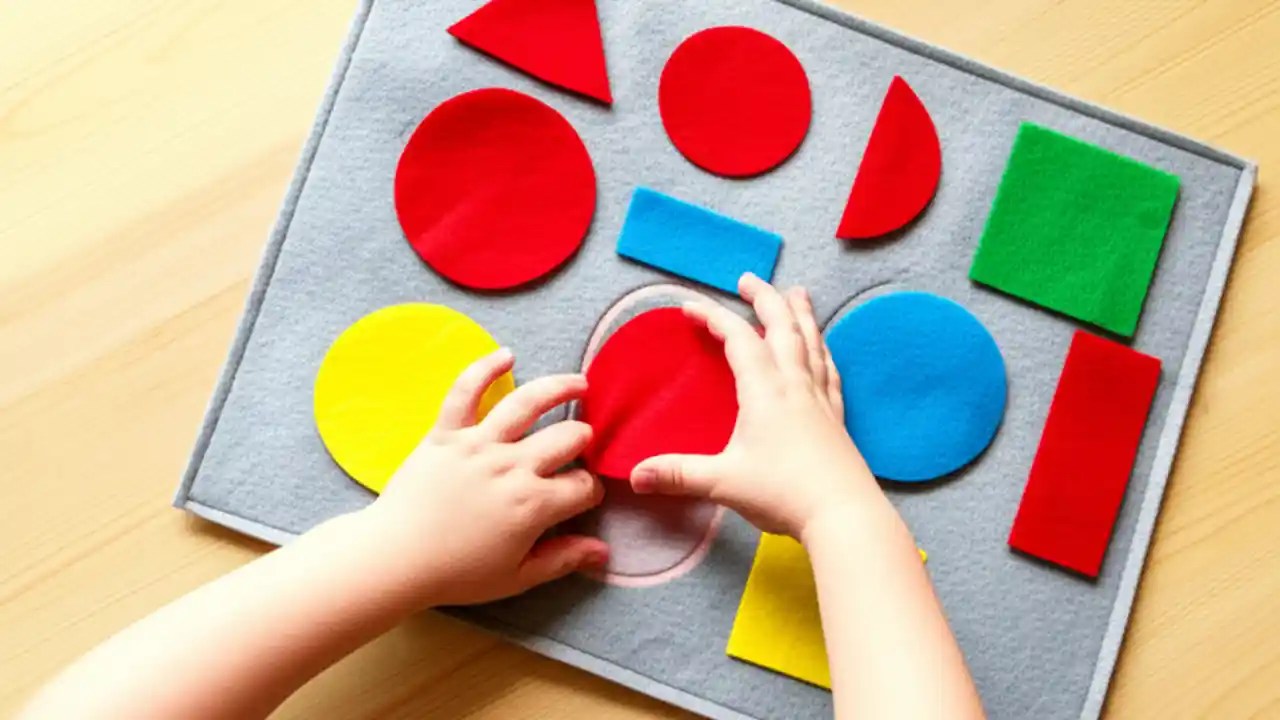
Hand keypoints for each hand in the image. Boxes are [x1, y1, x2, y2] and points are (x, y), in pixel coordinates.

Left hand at [355, 349, 607, 606]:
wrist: (395, 558)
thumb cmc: (456, 573)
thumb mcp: (517, 577)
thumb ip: (563, 559)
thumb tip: (604, 553)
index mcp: (533, 505)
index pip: (583, 486)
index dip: (591, 490)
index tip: (584, 494)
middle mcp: (512, 466)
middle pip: (567, 438)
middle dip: (583, 440)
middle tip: (581, 443)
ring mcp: (479, 444)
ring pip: (528, 403)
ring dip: (560, 388)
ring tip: (579, 384)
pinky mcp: (447, 432)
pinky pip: (466, 391)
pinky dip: (485, 368)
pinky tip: (507, 356)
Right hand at [630, 273, 886, 538]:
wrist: (843, 515)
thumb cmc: (783, 494)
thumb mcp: (722, 483)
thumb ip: (678, 475)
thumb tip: (634, 475)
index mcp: (765, 391)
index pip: (738, 339)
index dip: (713, 317)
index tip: (690, 306)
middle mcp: (795, 385)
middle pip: (782, 328)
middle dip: (765, 299)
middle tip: (749, 279)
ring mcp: (820, 400)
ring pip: (812, 343)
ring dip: (801, 315)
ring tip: (797, 294)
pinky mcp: (837, 418)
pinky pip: (829, 371)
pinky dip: (823, 351)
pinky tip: (823, 350)